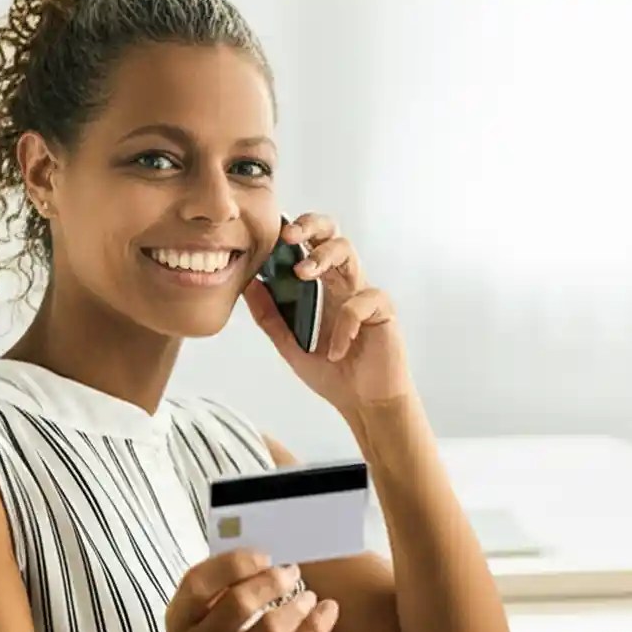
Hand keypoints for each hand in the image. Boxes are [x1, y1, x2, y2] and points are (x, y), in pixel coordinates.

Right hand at [162, 550, 338, 631]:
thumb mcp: (198, 618)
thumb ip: (220, 586)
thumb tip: (262, 550)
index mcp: (181, 622)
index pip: (198, 584)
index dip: (233, 563)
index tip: (261, 555)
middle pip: (237, 604)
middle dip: (271, 580)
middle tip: (289, 572)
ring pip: (270, 630)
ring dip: (297, 604)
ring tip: (308, 594)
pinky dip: (316, 627)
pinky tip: (325, 612)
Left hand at [244, 212, 413, 412]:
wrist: (365, 405)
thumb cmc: (334, 375)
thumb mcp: (290, 345)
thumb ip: (270, 317)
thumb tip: (249, 285)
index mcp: (323, 288)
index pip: (310, 245)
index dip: (294, 231)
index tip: (270, 234)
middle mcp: (344, 284)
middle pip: (332, 234)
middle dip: (311, 225)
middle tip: (288, 236)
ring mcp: (364, 294)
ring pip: (348, 252)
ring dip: (322, 256)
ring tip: (302, 274)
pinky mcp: (383, 310)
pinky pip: (362, 301)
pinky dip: (344, 324)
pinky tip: (336, 350)